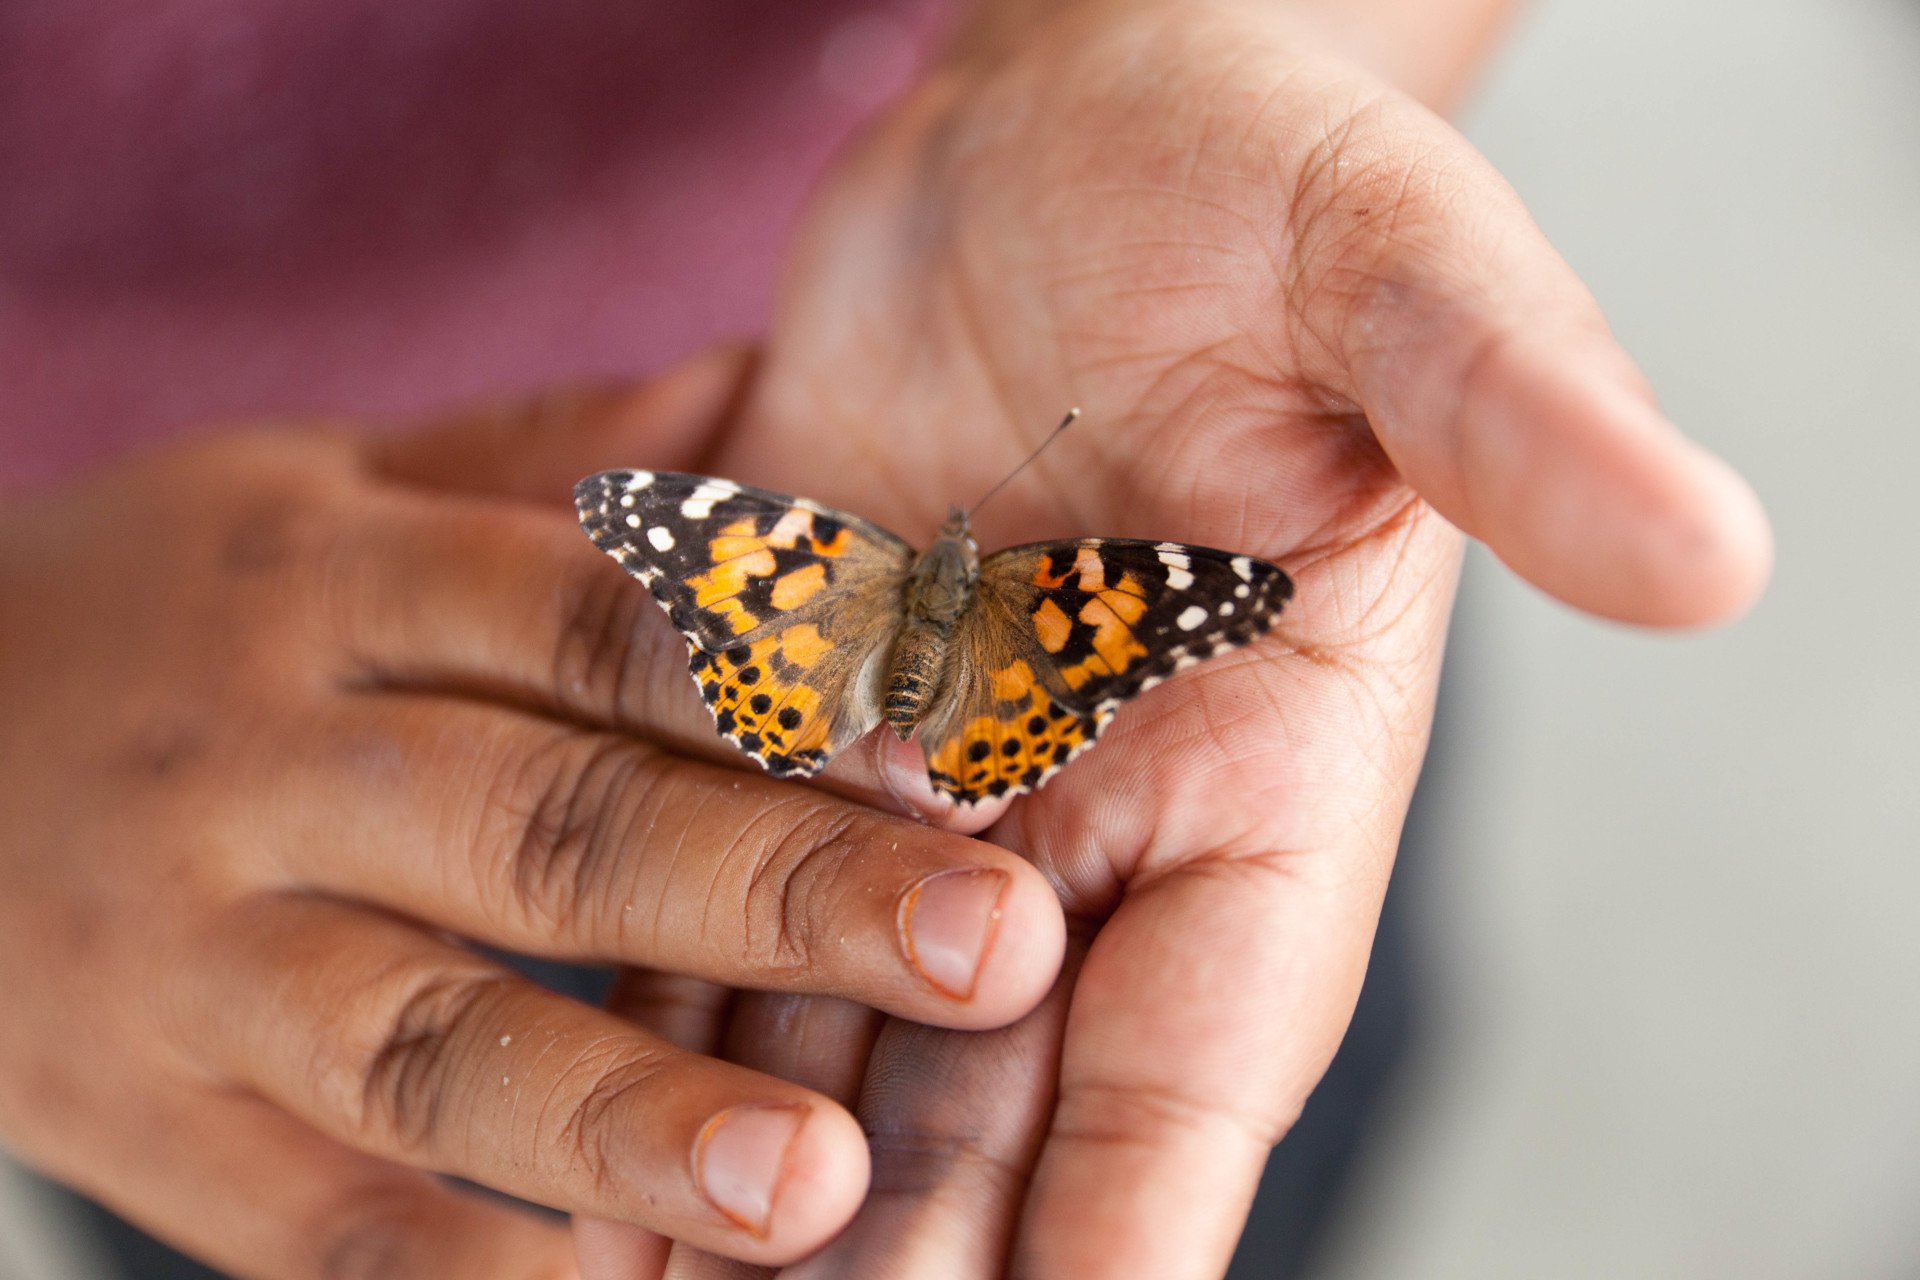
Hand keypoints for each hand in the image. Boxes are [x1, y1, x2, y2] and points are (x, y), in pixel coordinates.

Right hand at [0, 360, 1067, 1277]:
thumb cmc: (165, 607)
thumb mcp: (320, 488)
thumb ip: (550, 456)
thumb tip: (782, 374)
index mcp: (338, 584)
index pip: (578, 613)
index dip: (771, 666)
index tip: (953, 722)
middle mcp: (270, 766)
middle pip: (546, 827)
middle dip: (775, 892)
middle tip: (991, 947)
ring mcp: (194, 959)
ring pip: (432, 1047)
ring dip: (631, 1124)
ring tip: (817, 1192)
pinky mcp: (144, 1121)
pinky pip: (310, 1226)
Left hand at [598, 2, 1771, 1275]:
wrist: (1056, 116)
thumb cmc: (1249, 174)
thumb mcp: (1392, 267)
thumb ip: (1516, 413)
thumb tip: (1713, 549)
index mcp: (1268, 767)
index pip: (1201, 1051)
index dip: (1135, 1227)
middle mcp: (1094, 815)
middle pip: (998, 1103)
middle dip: (907, 1261)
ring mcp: (928, 779)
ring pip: (832, 1040)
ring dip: (747, 1187)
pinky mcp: (791, 714)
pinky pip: (707, 899)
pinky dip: (642, 1017)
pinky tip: (557, 1128)